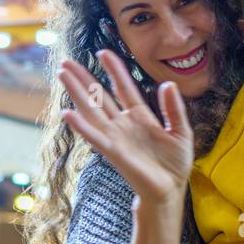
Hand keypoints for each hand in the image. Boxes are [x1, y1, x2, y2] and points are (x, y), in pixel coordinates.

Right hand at [57, 50, 192, 207]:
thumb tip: (167, 84)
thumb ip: (174, 109)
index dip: (115, 70)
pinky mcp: (113, 152)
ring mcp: (116, 137)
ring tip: (62, 75)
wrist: (170, 190)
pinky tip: (67, 113)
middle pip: (100, 96)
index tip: (103, 52)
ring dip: (77, 93)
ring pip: (92, 110)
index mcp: (141, 117)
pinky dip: (81, 126)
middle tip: (66, 62)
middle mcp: (124, 124)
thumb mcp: (181, 131)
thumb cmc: (175, 163)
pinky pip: (95, 137)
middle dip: (84, 78)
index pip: (124, 88)